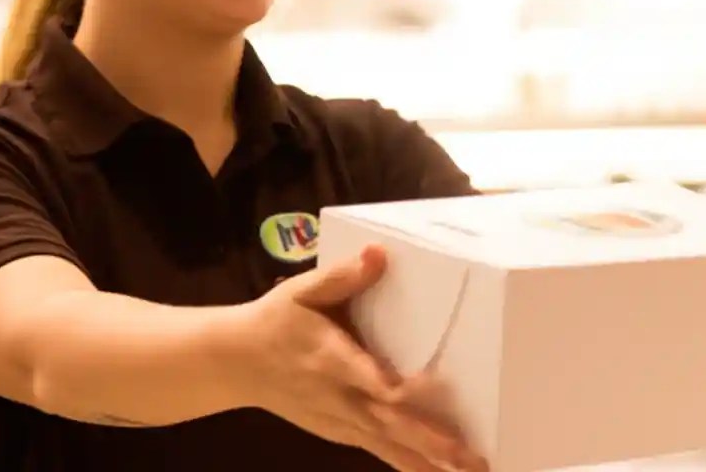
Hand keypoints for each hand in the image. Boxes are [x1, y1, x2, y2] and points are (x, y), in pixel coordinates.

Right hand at [230, 246, 487, 471]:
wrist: (235, 363)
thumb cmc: (276, 320)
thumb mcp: (302, 291)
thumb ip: (342, 276)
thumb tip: (378, 254)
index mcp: (332, 360)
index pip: (370, 380)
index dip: (400, 389)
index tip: (433, 390)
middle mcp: (340, 398)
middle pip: (391, 425)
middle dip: (432, 443)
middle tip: (470, 459)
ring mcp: (340, 421)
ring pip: (389, 447)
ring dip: (429, 462)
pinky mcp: (341, 432)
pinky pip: (380, 451)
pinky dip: (409, 464)